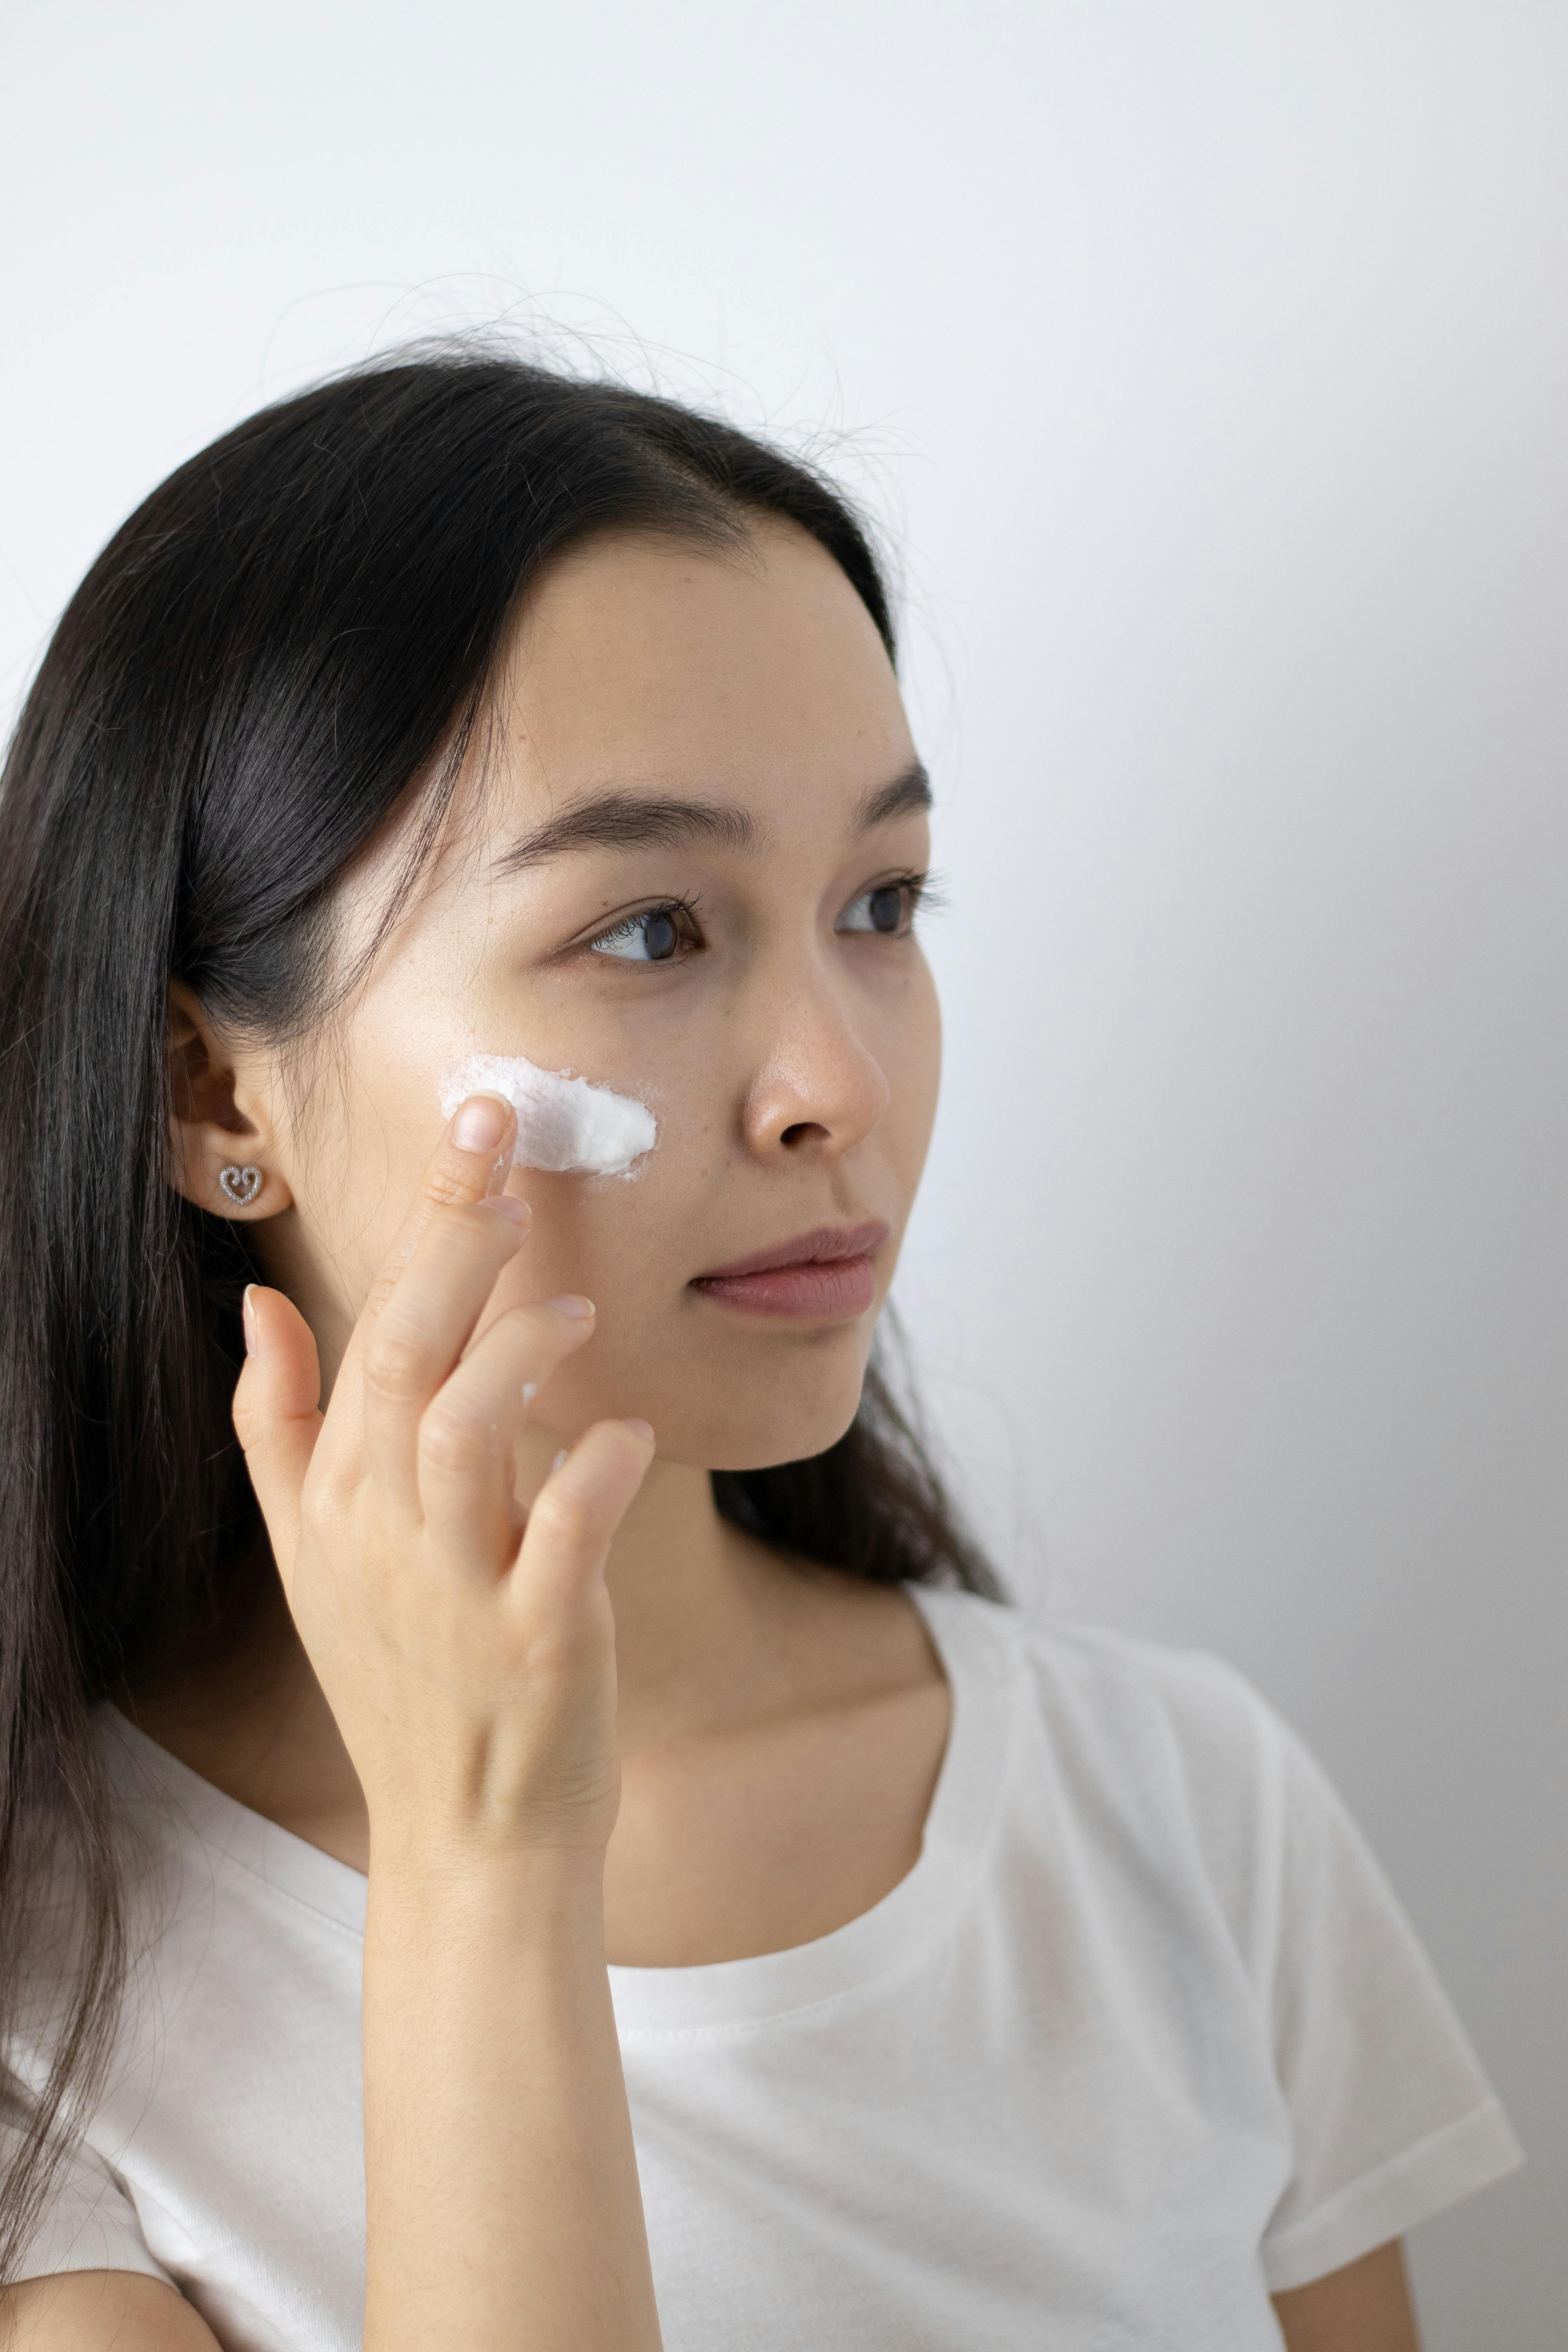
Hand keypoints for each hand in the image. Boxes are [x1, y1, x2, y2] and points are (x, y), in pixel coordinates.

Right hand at [231, 1092, 654, 1869]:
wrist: (468, 1838)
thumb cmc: (405, 1680)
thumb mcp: (311, 1557)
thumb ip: (278, 1427)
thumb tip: (260, 1304)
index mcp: (336, 1499)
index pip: (370, 1327)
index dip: (424, 1220)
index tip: (474, 1126)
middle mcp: (382, 1533)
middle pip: (405, 1355)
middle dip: (455, 1239)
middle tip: (508, 1149)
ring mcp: (458, 1588)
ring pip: (465, 1431)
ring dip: (521, 1349)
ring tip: (575, 1309)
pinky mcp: (541, 1638)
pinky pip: (568, 1528)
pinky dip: (599, 1465)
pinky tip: (626, 1430)